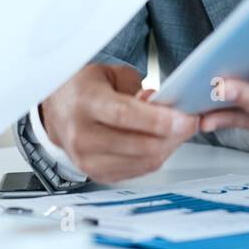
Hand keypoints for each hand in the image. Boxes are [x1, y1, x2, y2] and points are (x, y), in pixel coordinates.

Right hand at [39, 63, 198, 183]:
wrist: (57, 112)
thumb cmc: (84, 89)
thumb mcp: (110, 74)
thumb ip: (137, 89)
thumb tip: (162, 106)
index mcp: (85, 103)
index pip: (125, 115)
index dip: (159, 119)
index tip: (185, 119)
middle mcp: (83, 135)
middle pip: (138, 144)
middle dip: (173, 135)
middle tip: (190, 122)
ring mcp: (87, 160)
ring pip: (142, 161)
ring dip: (168, 147)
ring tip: (178, 131)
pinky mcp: (97, 174)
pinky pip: (138, 171)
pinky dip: (156, 157)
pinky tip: (162, 142)